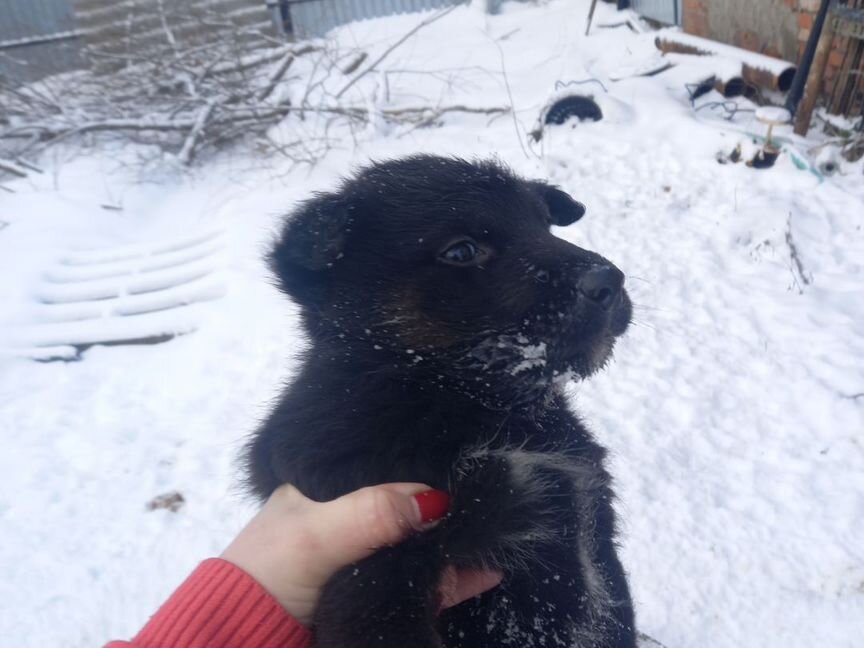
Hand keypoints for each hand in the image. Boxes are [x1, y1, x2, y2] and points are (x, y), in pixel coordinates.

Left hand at [221, 483, 502, 624]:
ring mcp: (369, 555)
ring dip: (454, 542)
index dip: (421, 465)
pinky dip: (454, 577)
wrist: (248, 638)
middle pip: (410, 506)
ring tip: (494, 532)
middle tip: (489, 497)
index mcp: (327, 486)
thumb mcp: (317, 533)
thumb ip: (372, 512)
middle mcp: (352, 516)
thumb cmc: (271, 571)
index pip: (385, 466)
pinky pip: (425, 580)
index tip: (462, 463)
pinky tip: (485, 571)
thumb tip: (436, 502)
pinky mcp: (381, 592)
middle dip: (446, 506)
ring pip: (421, 543)